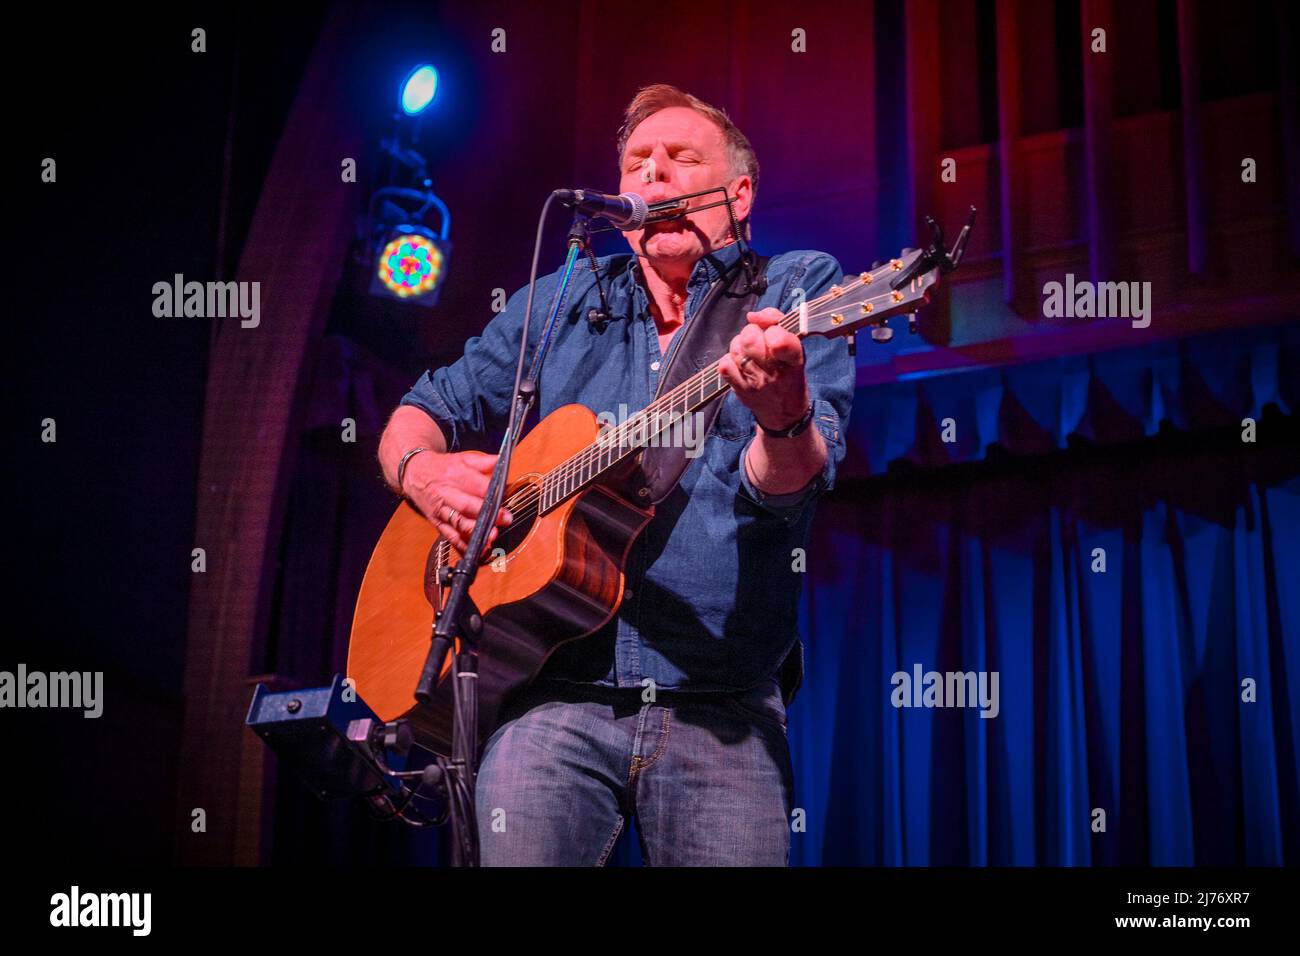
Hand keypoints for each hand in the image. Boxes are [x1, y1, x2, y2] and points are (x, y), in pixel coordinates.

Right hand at [401, 450, 512, 554]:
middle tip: (505, 520)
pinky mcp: (438, 523)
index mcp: (456, 475)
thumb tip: (502, 462)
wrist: (413, 473)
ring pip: (458, 524)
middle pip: (467, 506)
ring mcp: (441, 510)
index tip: (506, 499)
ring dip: (475, 533)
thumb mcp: (464, 458)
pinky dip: (463, 546)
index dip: (493, 494)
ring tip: (491, 538)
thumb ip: (485, 461)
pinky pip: (451, 537)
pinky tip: (476, 551)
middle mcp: (447, 493)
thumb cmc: (443, 467)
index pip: (477, 485)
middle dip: (486, 515)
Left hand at [717, 308, 810, 429]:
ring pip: (735, 349)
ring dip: (740, 345)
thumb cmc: (789, 372)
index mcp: (793, 359)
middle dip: (751, 332)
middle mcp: (774, 372)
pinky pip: (724, 364)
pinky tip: (739, 363)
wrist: (783, 412)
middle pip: (749, 339)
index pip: (777, 338)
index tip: (774, 333)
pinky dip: (729, 359)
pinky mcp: (740, 389)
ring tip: (750, 353)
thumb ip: (777, 322)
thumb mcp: (795, 346)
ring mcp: (755, 383)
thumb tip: (752, 316)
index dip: (772, 328)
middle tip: (758, 339)